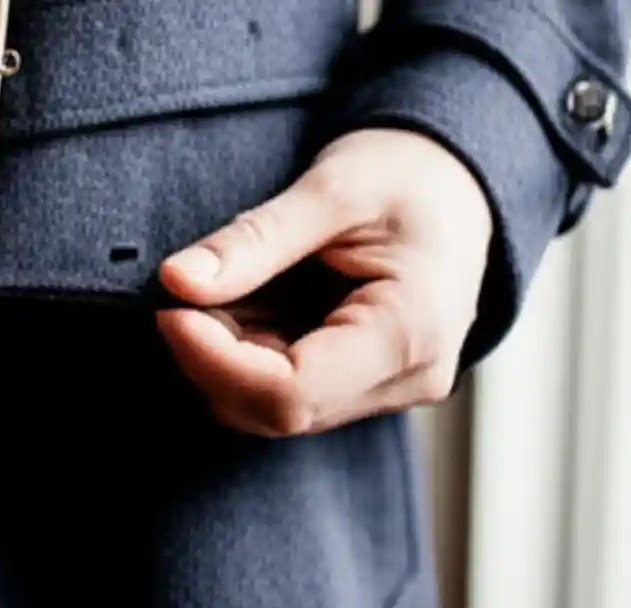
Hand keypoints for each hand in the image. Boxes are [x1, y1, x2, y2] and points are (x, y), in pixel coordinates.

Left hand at [157, 128, 491, 436]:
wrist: (459, 180)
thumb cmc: (409, 174)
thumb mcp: (332, 188)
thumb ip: (254, 240)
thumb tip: (176, 282)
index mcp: (411, 334)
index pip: (291, 393)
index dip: (215, 361)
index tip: (170, 309)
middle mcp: (406, 379)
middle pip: (275, 410)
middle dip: (211, 357)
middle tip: (181, 292)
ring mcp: (385, 388)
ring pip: (270, 408)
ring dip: (222, 357)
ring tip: (216, 288)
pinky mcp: (359, 384)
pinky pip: (283, 390)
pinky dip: (243, 354)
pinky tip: (240, 302)